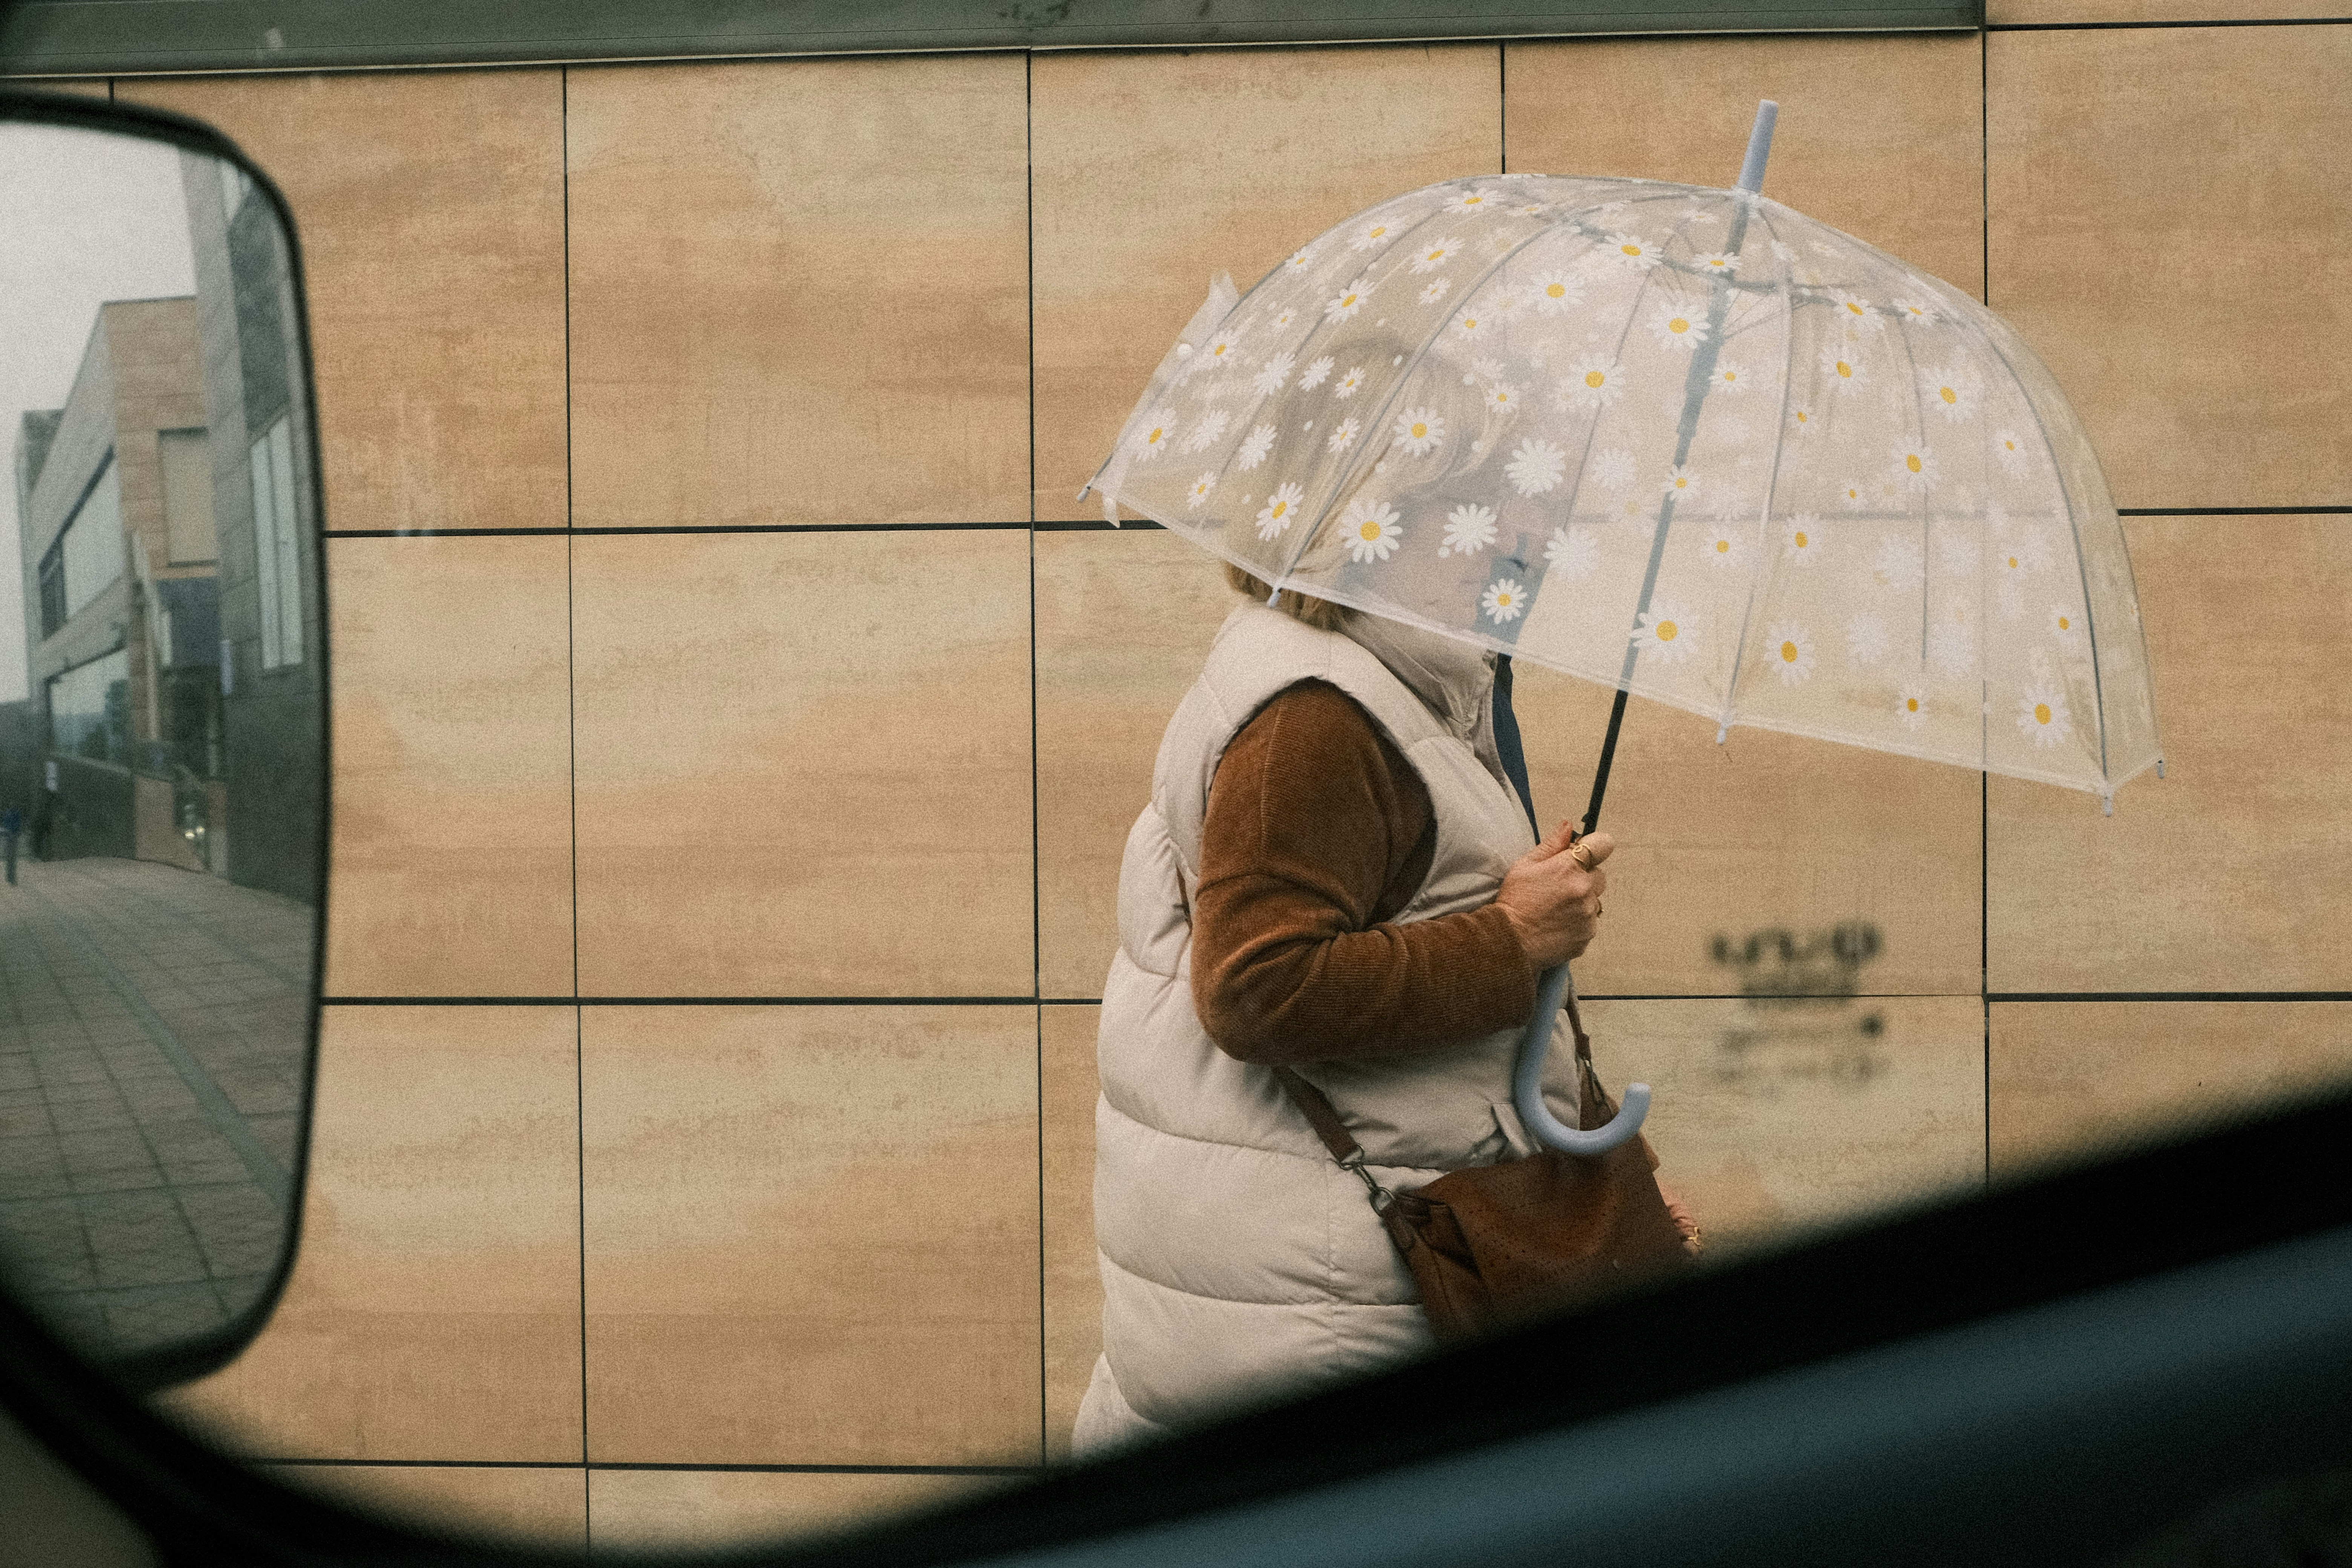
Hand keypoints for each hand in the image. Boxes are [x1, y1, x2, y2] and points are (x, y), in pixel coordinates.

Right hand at [1493, 824, 1611, 970]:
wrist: (1509, 941)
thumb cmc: (1514, 901)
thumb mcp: (1525, 865)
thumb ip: (1551, 844)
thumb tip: (1569, 826)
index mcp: (1570, 867)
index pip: (1603, 844)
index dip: (1595, 846)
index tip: (1584, 853)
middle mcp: (1584, 889)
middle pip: (1599, 875)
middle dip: (1585, 877)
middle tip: (1560, 887)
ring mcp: (1588, 914)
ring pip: (1594, 901)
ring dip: (1581, 901)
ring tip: (1556, 909)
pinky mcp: (1588, 934)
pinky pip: (1590, 922)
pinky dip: (1578, 922)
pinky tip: (1557, 924)